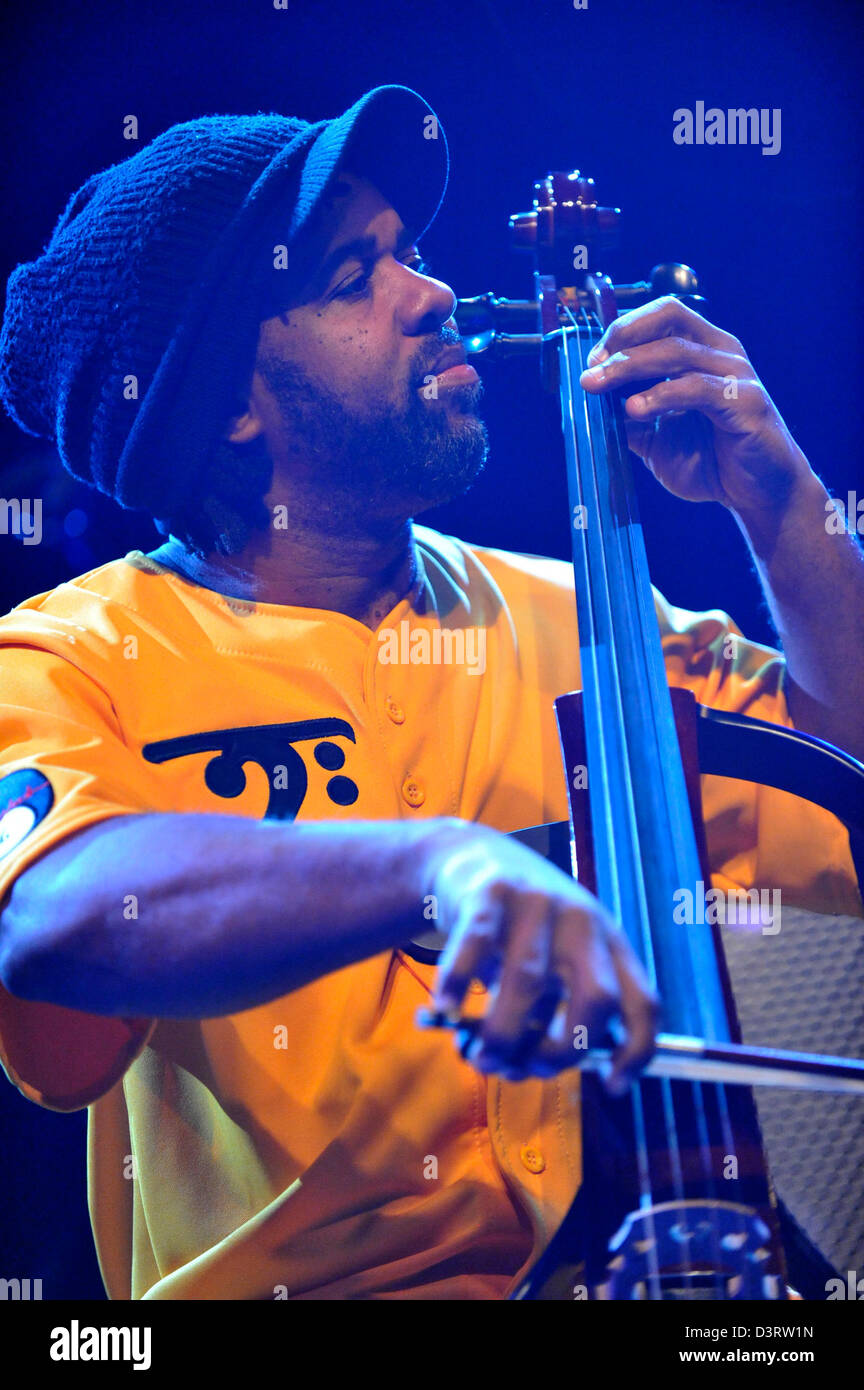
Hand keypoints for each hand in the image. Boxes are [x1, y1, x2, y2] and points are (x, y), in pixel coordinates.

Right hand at [418, 820, 658, 1090]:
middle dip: (565, 1049)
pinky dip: (458, 983)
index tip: (612, 1086)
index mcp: (609, 944)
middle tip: (529, 1069)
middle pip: (597, 997)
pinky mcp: (490, 892)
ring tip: (481, 1058)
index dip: (636, 1052)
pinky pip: (476, 946)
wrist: (473, 858)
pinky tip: (446, 1010)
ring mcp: (538, 903)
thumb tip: (521, 1069)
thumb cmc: (518, 930)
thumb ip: (547, 1016)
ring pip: (528, 982)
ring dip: (503, 1033)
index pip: (643, 1003)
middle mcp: (583, 921)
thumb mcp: (551, 964)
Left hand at [579, 295, 814, 522]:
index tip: (592, 362)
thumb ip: (630, 420)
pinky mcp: (746, 402)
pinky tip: (634, 409)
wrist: (757, 494)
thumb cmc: (712, 462)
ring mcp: (736, 374)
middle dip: (623, 338)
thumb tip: (590, 409)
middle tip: (591, 370)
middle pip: (669, 317)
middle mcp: (721, 352)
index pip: (661, 316)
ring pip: (678, 351)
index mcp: (702, 351)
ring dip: (630, 366)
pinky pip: (698, 389)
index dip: (623, 330)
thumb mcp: (658, 440)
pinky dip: (661, 396)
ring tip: (599, 386)